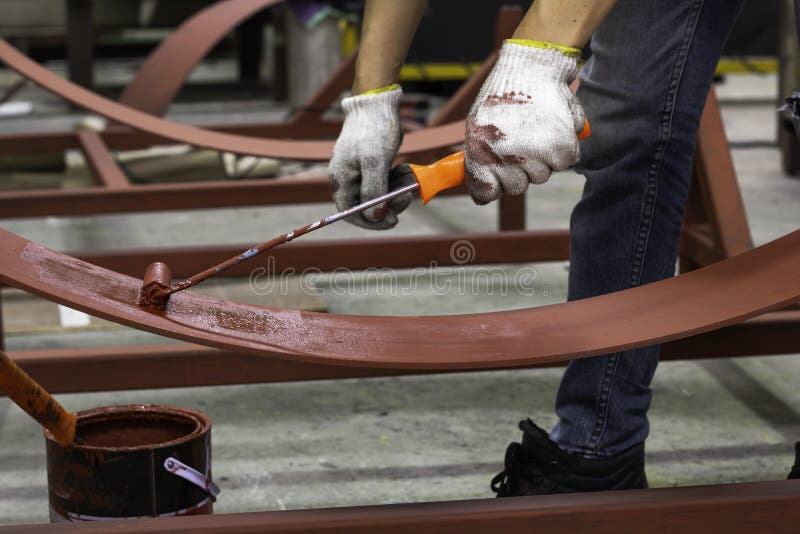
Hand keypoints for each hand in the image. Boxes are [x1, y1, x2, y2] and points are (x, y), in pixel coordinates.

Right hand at [328, 86, 412, 229]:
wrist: (377, 103)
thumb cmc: (374, 130)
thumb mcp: (375, 162)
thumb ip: (374, 191)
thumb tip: (375, 217)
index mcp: (341, 180)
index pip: (350, 213)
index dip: (370, 221)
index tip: (392, 221)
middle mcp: (348, 179)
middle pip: (368, 206)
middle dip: (390, 203)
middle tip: (408, 195)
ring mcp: (360, 173)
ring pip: (380, 195)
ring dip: (397, 191)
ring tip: (409, 175)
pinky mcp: (372, 166)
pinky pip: (386, 183)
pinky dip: (398, 180)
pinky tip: (406, 169)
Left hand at [465, 41, 584, 203]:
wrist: (531, 65)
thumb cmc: (503, 93)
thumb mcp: (478, 124)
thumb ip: (480, 158)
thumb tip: (486, 191)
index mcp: (479, 151)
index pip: (485, 194)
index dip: (494, 186)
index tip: (498, 175)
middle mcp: (504, 156)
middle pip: (517, 187)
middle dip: (520, 170)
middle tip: (521, 141)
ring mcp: (532, 153)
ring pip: (541, 175)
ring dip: (542, 157)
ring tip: (536, 128)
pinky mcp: (559, 147)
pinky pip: (564, 163)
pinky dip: (562, 148)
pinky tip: (553, 126)